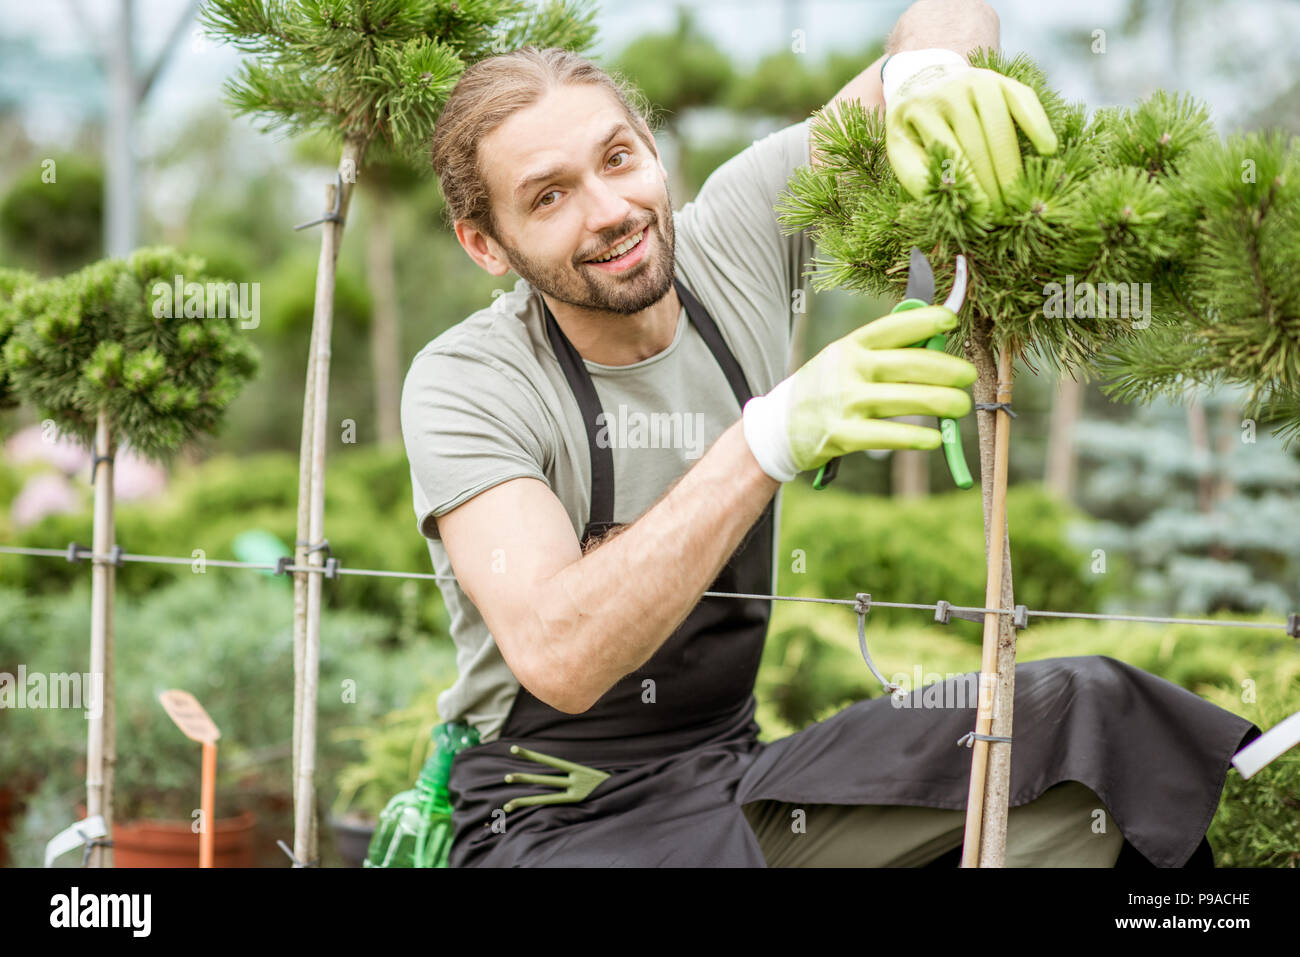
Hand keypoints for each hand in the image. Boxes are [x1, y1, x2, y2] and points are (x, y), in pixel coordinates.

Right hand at [741, 305, 976, 482]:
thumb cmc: (825, 387)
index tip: (952, 320)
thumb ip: (885, 350)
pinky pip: (887, 435)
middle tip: (968, 376)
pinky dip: (915, 438)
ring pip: (904, 399)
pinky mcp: (842, 435)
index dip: (927, 320)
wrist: (779, 426)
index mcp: (852, 345)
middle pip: (909, 364)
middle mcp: (849, 369)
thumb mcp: (845, 358)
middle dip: (947, 369)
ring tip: (960, 406)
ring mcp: (845, 402)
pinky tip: (935, 438)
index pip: (894, 327)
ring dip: (941, 402)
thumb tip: (936, 338)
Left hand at [882, 49, 1057, 212]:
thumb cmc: (916, 130)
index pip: (949, 154)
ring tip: (1020, 197)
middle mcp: (948, 91)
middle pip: (977, 144)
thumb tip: (944, 199)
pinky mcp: (1001, 80)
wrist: (924, 82)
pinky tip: (1048, 149)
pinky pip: (1025, 101)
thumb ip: (915, 175)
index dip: (969, 187)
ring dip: (1012, 166)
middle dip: (992, 184)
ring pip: (1000, 128)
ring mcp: (977, 81)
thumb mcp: (902, 150)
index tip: (983, 214)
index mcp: (919, 110)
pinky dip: (1038, 125)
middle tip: (1004, 214)